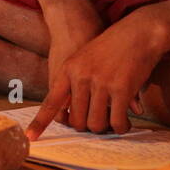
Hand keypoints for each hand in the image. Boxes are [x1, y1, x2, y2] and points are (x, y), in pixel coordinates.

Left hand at [27, 6, 165, 139]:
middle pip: (77, 121)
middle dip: (88, 127)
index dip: (40, 122)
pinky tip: (126, 123)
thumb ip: (76, 82)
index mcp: (69, 70)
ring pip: (96, 124)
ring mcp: (101, 83)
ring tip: (113, 123)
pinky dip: (121, 127)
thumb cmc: (112, 46)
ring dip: (105, 128)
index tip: (31, 137)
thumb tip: (69, 112)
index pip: (51, 102)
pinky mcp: (121, 89)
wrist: (138, 31)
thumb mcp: (84, 57)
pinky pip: (117, 121)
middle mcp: (81, 77)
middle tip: (98, 124)